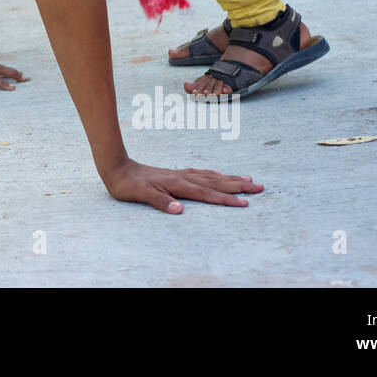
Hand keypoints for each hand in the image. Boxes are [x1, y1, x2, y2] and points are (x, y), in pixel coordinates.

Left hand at [102, 157, 263, 213]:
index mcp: (178, 184)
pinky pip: (201, 174)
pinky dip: (214, 175)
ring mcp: (180, 174)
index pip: (207, 194)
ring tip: (247, 179)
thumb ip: (160, 202)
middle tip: (260, 187)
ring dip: (230, 179)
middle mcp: (183, 177)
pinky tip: (219, 176)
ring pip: (211, 177)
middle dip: (238, 186)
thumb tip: (180, 210)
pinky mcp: (175, 173)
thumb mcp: (141, 195)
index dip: (227, 199)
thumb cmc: (128, 184)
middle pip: (216, 183)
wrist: (116, 166)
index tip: (245, 203)